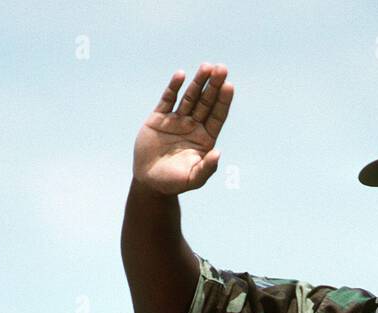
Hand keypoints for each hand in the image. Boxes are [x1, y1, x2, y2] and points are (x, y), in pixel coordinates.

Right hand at [132, 63, 233, 194]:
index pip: (217, 116)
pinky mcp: (159, 118)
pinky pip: (168, 99)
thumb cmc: (174, 182)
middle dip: (213, 86)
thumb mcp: (193, 179)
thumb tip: (218, 153)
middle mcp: (193, 126)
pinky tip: (181, 75)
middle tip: (221, 68)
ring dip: (197, 82)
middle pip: (206, 102)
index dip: (223, 101)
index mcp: (205, 138)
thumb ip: (207, 168)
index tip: (229, 86)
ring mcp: (176, 120)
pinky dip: (174, 87)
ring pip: (189, 97)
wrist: (148, 181)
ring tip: (206, 67)